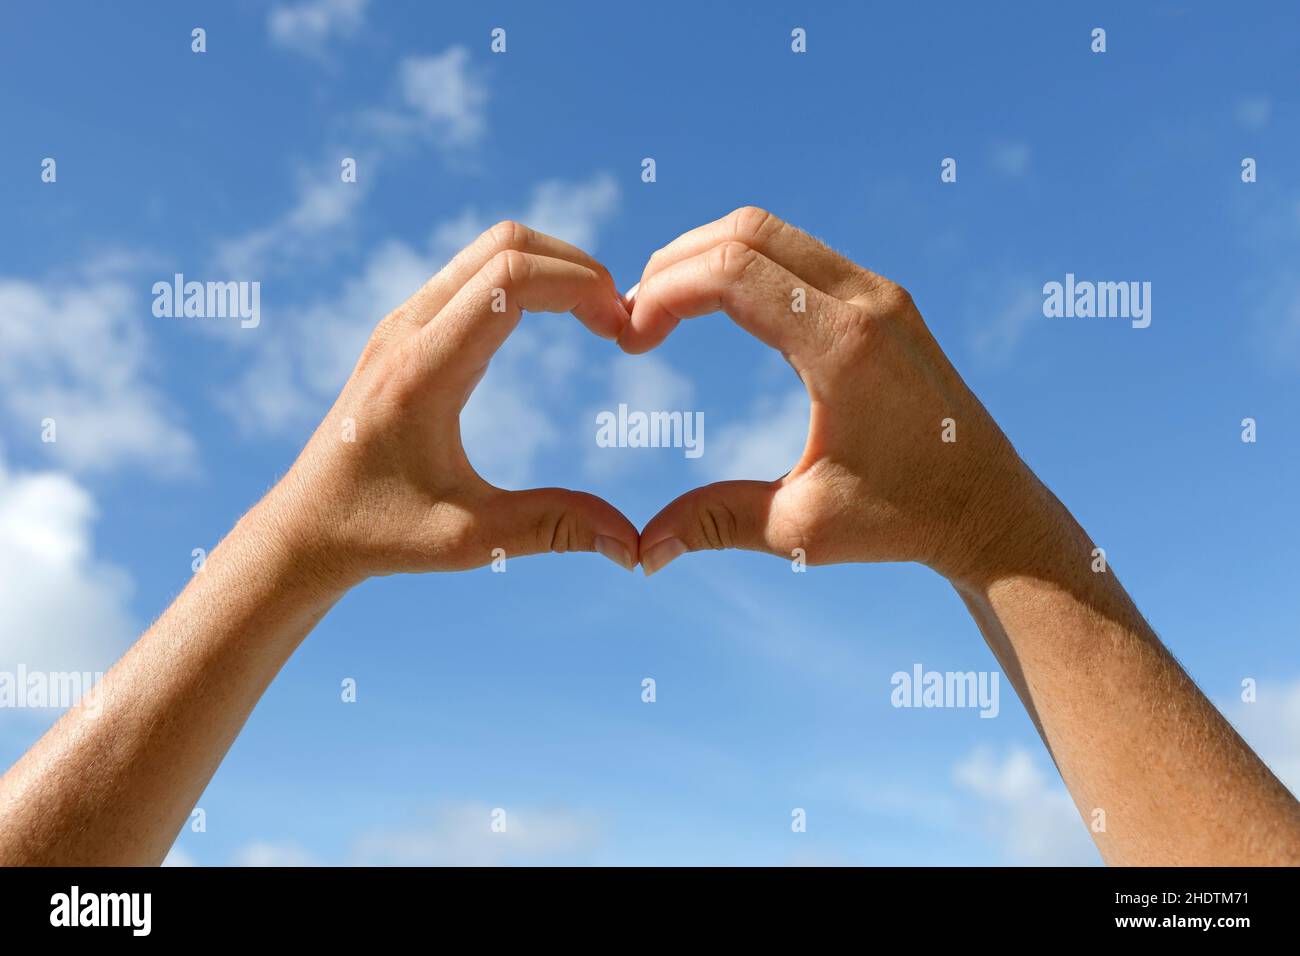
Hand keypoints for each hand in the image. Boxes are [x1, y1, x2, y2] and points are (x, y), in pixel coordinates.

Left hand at [263, 221, 641, 588]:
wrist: (305, 528)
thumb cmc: (381, 534)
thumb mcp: (472, 540)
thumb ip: (553, 528)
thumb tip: (632, 544)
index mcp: (423, 370)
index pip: (510, 277)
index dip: (580, 285)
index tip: (621, 330)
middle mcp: (408, 329)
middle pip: (505, 242)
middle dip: (576, 267)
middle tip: (619, 319)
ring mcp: (402, 322)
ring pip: (489, 248)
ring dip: (551, 268)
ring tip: (597, 317)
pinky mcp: (405, 329)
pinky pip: (473, 272)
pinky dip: (525, 279)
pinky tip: (555, 321)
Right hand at [622, 206, 1043, 581]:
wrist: (989, 509)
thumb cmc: (903, 522)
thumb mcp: (800, 530)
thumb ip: (714, 523)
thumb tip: (639, 553)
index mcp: (845, 348)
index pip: (731, 271)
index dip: (663, 293)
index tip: (630, 340)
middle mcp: (867, 302)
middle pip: (745, 230)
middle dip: (674, 264)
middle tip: (635, 320)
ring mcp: (880, 293)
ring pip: (771, 232)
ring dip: (707, 259)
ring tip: (664, 312)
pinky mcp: (884, 300)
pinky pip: (799, 254)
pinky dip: (745, 265)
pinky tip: (716, 308)